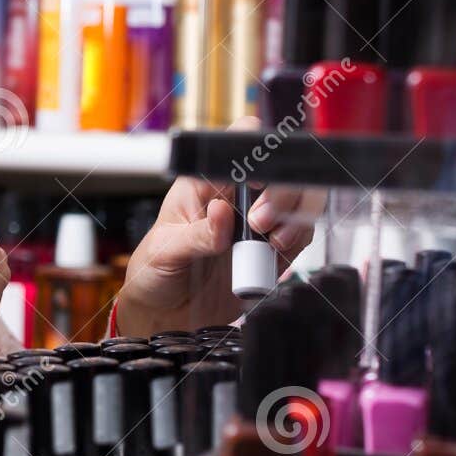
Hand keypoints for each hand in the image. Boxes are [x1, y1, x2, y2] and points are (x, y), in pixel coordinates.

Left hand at [115, 169, 321, 338]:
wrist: (166, 313)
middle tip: (259, 222)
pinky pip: (301, 233)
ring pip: (300, 198)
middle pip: (282, 169)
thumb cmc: (155, 271)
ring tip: (271, 241)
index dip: (258, 150)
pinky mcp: (273, 246)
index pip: (240, 142)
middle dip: (282, 192)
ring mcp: (258, 218)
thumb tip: (221, 212)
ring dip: (296, 216)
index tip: (256, 180)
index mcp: (204, 180)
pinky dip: (298, 240)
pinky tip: (275, 253)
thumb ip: (196, 235)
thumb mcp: (165, 252)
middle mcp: (236, 194)